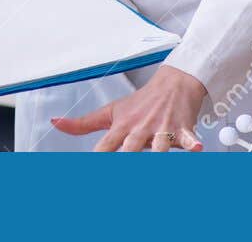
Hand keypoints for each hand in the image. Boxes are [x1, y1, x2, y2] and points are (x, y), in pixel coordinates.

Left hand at [51, 64, 207, 151]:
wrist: (172, 82)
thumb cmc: (140, 102)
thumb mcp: (110, 112)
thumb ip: (82, 124)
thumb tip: (55, 123)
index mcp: (122, 127)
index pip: (105, 147)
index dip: (97, 159)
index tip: (89, 170)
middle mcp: (140, 129)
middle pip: (131, 148)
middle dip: (126, 159)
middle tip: (123, 166)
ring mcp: (161, 128)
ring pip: (159, 146)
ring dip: (158, 153)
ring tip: (156, 158)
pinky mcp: (182, 128)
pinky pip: (188, 138)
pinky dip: (193, 143)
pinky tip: (196, 148)